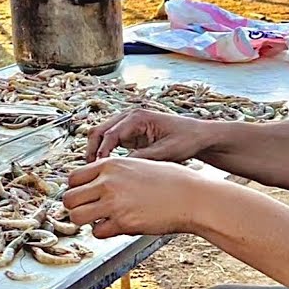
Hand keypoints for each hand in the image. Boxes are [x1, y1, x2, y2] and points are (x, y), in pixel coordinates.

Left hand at [63, 157, 212, 236]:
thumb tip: (96, 182)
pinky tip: (116, 227)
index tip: (83, 196)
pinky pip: (97, 232)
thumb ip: (114, 172)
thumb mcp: (137, 164)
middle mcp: (107, 182)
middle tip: (87, 211)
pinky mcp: (123, 223)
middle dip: (75, 207)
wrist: (192, 197)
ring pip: (76, 216)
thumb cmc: (170, 181)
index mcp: (110, 165)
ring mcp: (113, 203)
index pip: (73, 177)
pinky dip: (103, 232)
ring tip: (98, 220)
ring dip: (84, 221)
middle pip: (68, 198)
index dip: (76, 189)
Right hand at [85, 109, 209, 161]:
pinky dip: (105, 153)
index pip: (110, 134)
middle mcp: (129, 117)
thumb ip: (143, 158)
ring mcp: (128, 125)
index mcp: (137, 117)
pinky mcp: (130, 134)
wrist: (199, 136)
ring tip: (95, 171)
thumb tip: (120, 168)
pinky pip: (110, 142)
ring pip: (101, 135)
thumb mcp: (166, 152)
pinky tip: (106, 169)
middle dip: (91, 150)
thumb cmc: (186, 139)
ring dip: (96, 151)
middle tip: (90, 170)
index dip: (101, 152)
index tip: (98, 169)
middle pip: (99, 131)